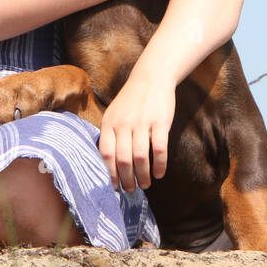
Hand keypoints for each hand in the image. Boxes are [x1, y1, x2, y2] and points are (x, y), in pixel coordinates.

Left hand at [98, 70, 174, 192]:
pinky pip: (159, 149)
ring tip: (145, 185)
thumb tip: (108, 165)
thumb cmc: (131, 101)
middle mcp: (124, 124)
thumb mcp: (114, 113)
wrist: (151, 76)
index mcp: (109, 123)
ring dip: (143, 176)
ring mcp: (142, 123)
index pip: (106, 154)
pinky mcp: (160, 122)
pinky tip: (160, 174)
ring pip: (140, 158)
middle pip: (123, 160)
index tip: (113, 186)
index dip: (109, 173)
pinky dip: (159, 165)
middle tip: (130, 190)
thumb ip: (110, 135)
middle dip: (126, 180)